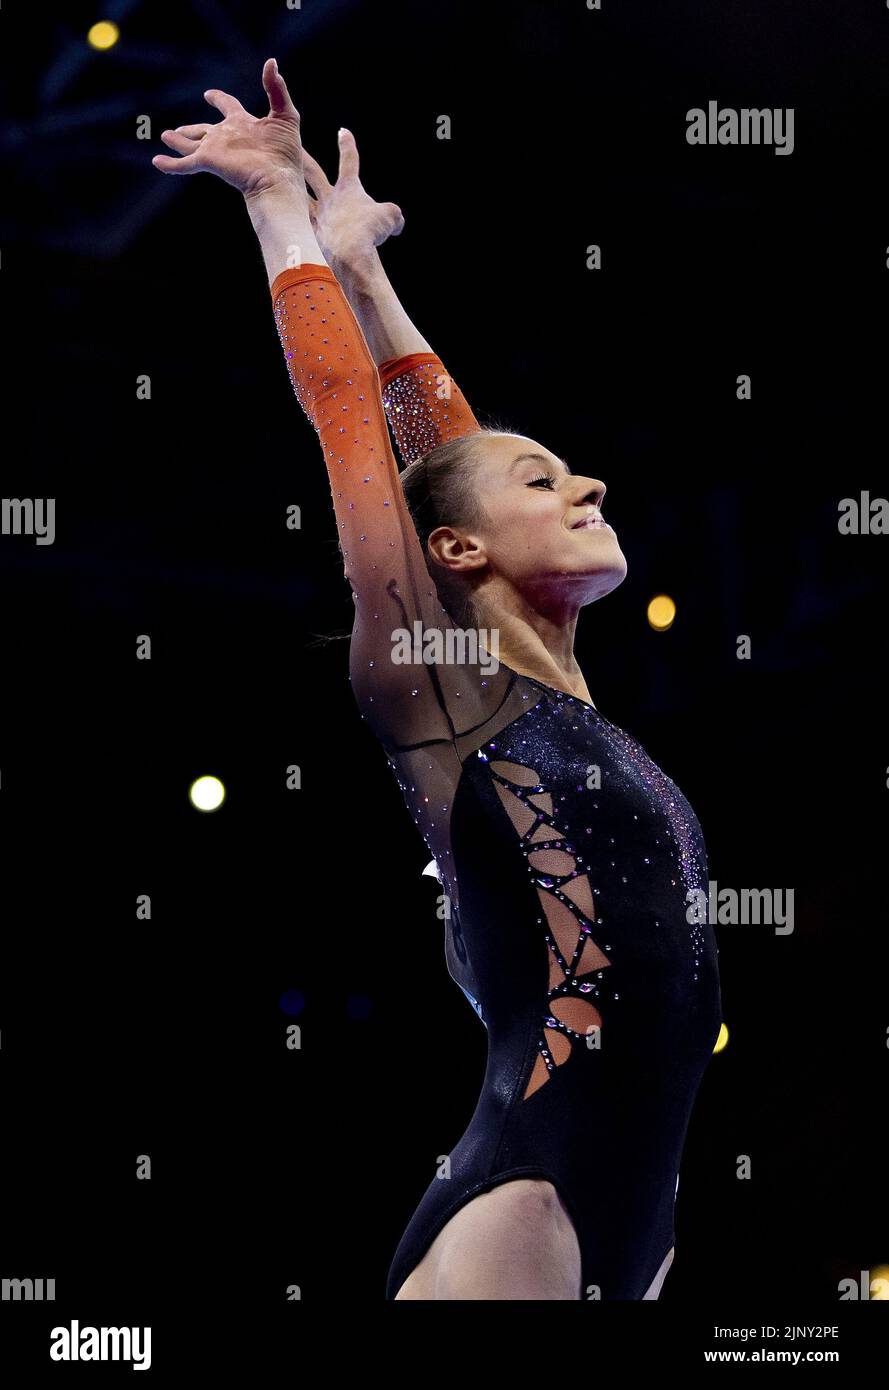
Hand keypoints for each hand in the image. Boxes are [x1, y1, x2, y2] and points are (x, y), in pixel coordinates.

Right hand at [152, 58, 306, 199]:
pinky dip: (170, 164)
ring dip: (178, 140)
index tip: (209, 95)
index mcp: (243, 123)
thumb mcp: (285, 114)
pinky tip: (157, 161)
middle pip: (204, 129)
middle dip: (191, 129)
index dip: (219, 99)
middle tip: (177, 130)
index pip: (228, 106)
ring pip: (190, 143)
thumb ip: (276, 88)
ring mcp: (216, 148)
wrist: (278, 179)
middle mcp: (227, 136)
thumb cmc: (285, 153)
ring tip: (165, 136)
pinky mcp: (208, 160)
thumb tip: (271, 62)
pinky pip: (184, 162)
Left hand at [301, 128, 404, 266]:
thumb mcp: (391, 219)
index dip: (347, 145)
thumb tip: (396, 224)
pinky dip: (296, 229)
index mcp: (348, 188)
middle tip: (293, 146)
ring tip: (279, 185)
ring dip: (290, 189)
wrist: (349, 254)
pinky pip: (300, 229)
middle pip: (313, 173)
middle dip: (305, 158)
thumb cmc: (370, 231)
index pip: (349, 161)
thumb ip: (393, 216)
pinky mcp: (309, 237)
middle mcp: (329, 199)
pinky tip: (289, 231)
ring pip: (300, 198)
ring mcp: (317, 217)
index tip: (342, 131)